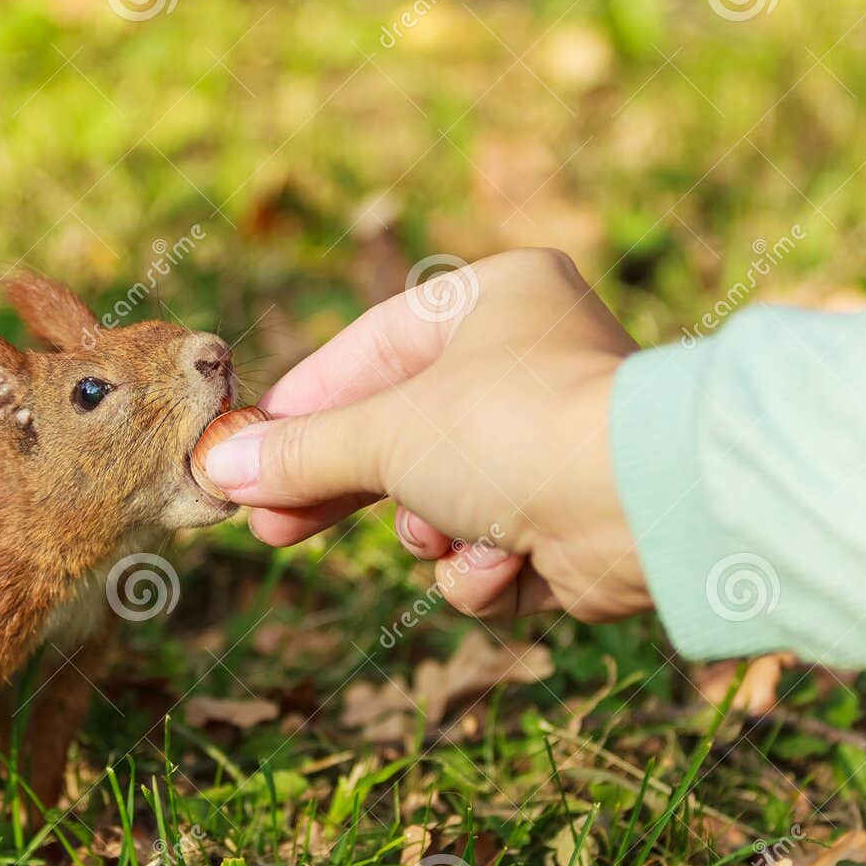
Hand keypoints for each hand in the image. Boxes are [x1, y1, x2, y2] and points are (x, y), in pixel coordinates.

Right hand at [204, 247, 653, 622]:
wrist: (642, 506)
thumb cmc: (513, 428)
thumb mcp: (387, 432)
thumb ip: (305, 453)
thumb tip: (223, 469)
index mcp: (493, 300)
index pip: (369, 351)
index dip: (304, 408)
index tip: (245, 454)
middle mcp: (527, 362)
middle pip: (399, 434)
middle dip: (340, 489)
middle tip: (266, 527)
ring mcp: (550, 443)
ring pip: (440, 503)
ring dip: (434, 532)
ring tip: (444, 534)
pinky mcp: (568, 518)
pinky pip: (488, 547)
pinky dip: (486, 565)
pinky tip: (505, 559)